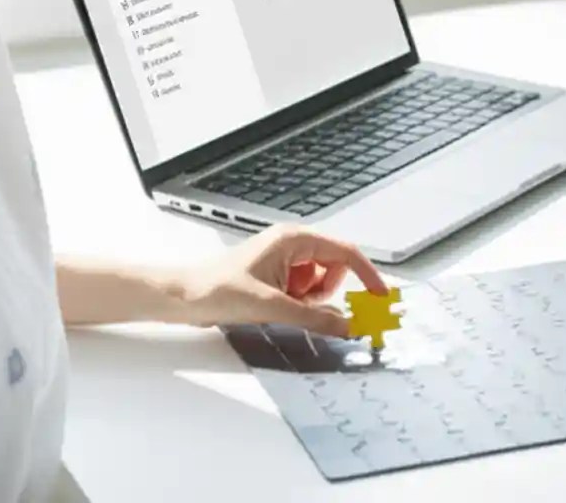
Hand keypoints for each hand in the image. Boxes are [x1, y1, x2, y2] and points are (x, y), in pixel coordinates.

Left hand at [183, 225, 387, 336]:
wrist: (185, 297)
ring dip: (310, 300)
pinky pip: (304, 292)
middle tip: (305, 306)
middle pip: (335, 269)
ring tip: (280, 305)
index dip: (367, 274)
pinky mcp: (277, 277)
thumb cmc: (218, 290)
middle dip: (327, 292)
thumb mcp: (271, 306)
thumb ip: (313, 317)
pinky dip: (299, 304)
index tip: (380, 297)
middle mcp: (293, 245)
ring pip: (320, 283)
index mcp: (294, 239)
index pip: (345, 252)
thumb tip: (347, 326)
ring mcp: (285, 261)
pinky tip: (275, 307)